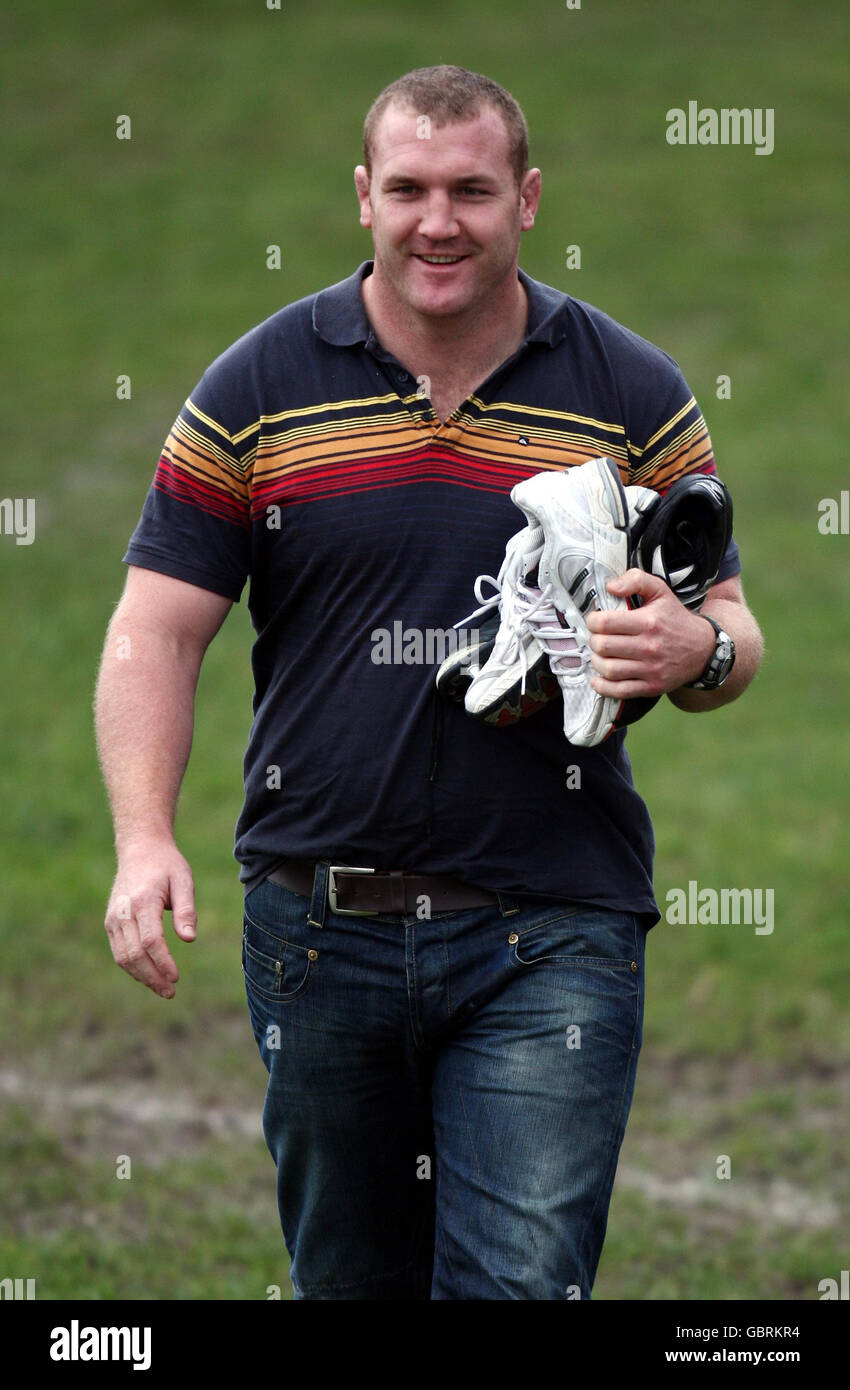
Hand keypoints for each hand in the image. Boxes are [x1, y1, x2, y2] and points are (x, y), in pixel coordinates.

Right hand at [104, 839, 196, 997]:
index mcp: (143, 901)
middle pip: (134, 954)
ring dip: (142, 976)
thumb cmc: (166, 865)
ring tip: (163, 988)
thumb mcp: (183, 880)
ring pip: (122, 957)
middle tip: (170, 992)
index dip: (163, 962)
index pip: (150, 941)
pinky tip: (150, 975)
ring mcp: (113, 918)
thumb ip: (187, 910)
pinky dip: (133, 967)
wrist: (139, 849)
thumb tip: (189, 939)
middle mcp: (122, 912)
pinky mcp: (110, 923)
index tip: (176, 977)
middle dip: (152, 977)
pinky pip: (119, 951)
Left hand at [586, 569, 715, 698]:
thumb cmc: (676, 619)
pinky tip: (598, 679)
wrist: (704, 649)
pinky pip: (620, 691)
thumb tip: (611, 587)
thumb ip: (636, 580)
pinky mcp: (651, 686)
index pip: (605, 623)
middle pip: (603, 646)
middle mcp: (649, 647)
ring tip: (600, 655)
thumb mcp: (661, 592)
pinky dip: (603, 687)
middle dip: (594, 640)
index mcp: (648, 622)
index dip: (593, 621)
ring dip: (596, 662)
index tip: (596, 620)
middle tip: (598, 637)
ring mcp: (650, 669)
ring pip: (608, 669)